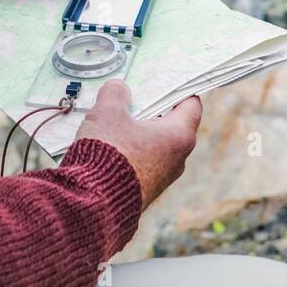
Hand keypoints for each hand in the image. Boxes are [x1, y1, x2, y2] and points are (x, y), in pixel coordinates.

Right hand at [75, 81, 201, 211]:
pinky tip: (108, 148)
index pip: (192, 104)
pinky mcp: (145, 193)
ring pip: (155, 146)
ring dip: (137, 134)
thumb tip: (119, 89)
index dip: (178, 90)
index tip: (164, 81)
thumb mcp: (108, 112)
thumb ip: (116, 93)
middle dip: (151, 111)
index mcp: (179, 135)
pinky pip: (143, 164)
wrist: (94, 205)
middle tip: (131, 99)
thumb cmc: (109, 153)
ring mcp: (163, 179)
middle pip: (172, 125)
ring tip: (112, 124)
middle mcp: (178, 159)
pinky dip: (130, 153)